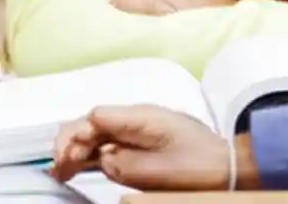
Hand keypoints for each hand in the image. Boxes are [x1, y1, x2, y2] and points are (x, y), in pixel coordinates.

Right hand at [50, 105, 251, 189]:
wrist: (231, 168)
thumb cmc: (203, 166)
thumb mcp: (163, 171)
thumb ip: (127, 164)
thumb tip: (102, 159)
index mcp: (142, 117)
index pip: (97, 116)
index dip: (77, 134)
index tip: (66, 156)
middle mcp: (135, 120)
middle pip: (91, 123)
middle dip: (69, 141)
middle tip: (56, 166)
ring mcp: (136, 132)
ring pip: (95, 135)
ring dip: (75, 150)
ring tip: (58, 171)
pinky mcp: (137, 146)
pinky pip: (106, 146)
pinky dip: (88, 156)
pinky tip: (73, 167)